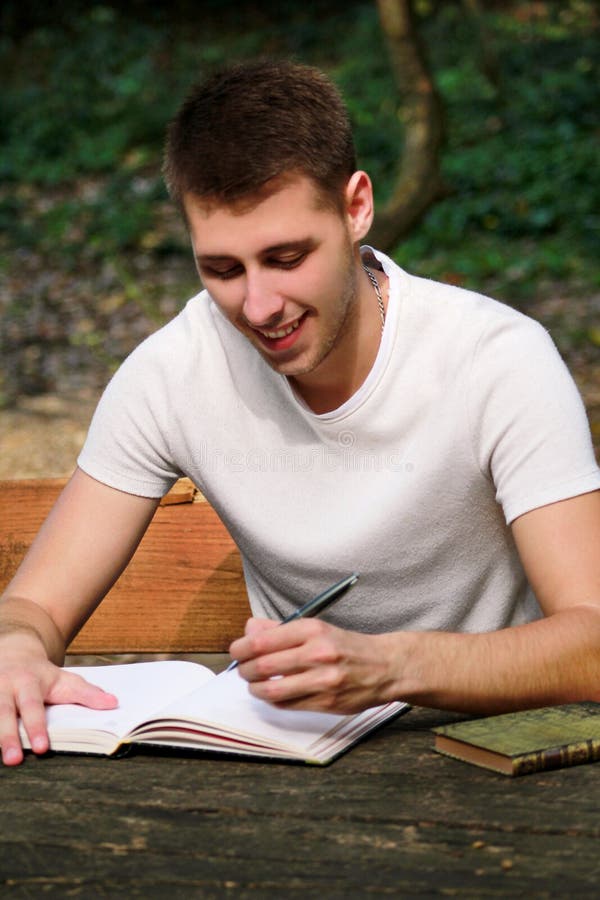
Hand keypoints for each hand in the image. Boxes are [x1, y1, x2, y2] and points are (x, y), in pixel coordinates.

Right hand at [0, 635, 117, 765]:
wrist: (13, 650)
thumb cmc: (42, 674)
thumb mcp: (65, 679)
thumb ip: (87, 693)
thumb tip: (114, 704)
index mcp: (29, 682)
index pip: (34, 707)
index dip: (37, 727)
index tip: (42, 748)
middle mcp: (5, 686)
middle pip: (3, 712)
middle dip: (8, 736)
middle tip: (14, 761)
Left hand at [229, 617, 400, 713]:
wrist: (384, 666)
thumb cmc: (346, 646)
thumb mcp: (316, 628)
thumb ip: (280, 629)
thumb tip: (249, 630)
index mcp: (313, 630)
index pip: (263, 641)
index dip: (241, 648)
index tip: (236, 650)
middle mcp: (318, 653)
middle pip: (263, 666)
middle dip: (245, 670)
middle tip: (242, 670)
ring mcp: (323, 681)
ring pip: (272, 689)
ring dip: (255, 688)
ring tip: (255, 684)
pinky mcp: (326, 703)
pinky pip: (287, 704)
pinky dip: (273, 700)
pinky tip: (273, 693)